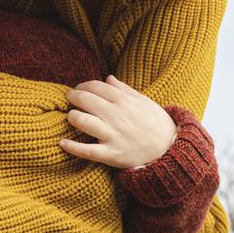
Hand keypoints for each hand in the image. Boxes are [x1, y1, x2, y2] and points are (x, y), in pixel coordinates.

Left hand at [61, 75, 176, 168]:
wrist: (171, 150)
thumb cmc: (156, 123)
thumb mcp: (144, 102)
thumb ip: (124, 89)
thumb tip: (108, 78)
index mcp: (124, 101)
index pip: (95, 86)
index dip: (82, 86)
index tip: (78, 90)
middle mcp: (117, 116)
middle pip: (85, 100)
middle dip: (72, 97)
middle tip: (70, 99)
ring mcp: (113, 135)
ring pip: (82, 121)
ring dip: (72, 117)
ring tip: (72, 117)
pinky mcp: (111, 154)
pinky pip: (87, 150)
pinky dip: (72, 147)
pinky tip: (62, 143)